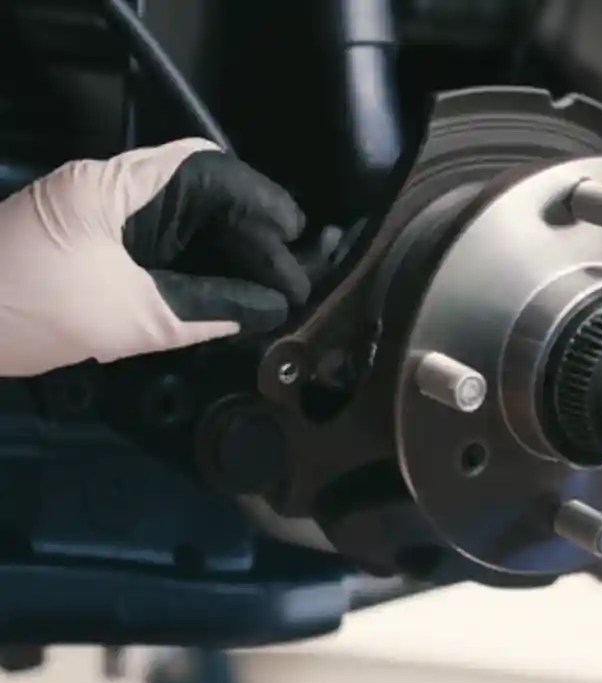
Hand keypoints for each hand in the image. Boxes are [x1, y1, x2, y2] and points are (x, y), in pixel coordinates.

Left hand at [0, 138, 309, 376]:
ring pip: (186, 226)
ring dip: (229, 257)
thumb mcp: (128, 315)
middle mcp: (112, 192)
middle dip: (251, 236)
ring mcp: (100, 220)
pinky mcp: (93, 251)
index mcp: (115, 185)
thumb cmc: (28, 309)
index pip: (207, 170)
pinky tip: (230, 298)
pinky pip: (162, 251)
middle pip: (202, 198)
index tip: (296, 237)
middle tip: (291, 282)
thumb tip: (271, 309)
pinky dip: (200, 272)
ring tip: (271, 293)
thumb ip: (208, 309)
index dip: (260, 200)